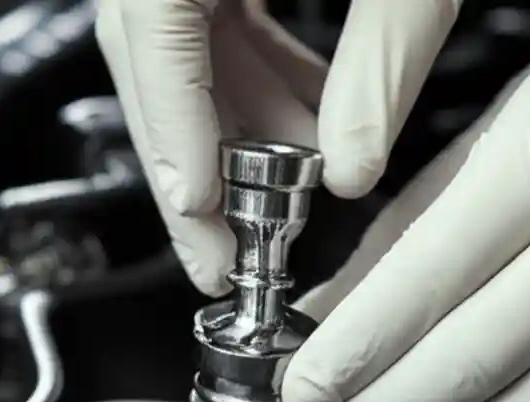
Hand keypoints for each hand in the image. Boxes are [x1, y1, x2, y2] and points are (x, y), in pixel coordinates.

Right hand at [95, 0, 461, 293]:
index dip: (171, 134)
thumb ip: (381, 60)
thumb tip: (353, 169)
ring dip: (238, 125)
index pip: (148, 32)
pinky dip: (256, 79)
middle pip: (150, 58)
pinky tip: (308, 117)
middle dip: (198, 160)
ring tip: (298, 184)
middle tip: (230, 251)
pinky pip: (215, 21)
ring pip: (181, 49)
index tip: (202, 212)